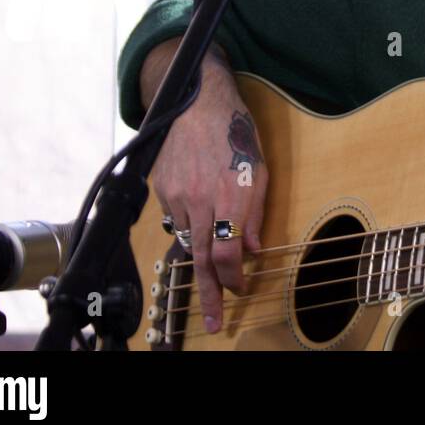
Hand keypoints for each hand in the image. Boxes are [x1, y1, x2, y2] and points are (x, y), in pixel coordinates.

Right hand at [153, 66, 268, 335]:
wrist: (197, 102)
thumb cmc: (237, 132)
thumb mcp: (262, 169)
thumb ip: (258, 212)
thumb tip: (254, 248)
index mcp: (231, 196)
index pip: (228, 254)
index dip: (233, 279)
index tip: (240, 289)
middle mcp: (201, 200)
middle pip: (203, 260)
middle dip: (209, 295)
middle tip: (214, 322)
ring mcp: (177, 196)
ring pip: (188, 241)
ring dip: (200, 256)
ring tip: (210, 266)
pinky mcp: (162, 190)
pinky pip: (175, 220)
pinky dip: (188, 227)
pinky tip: (199, 215)